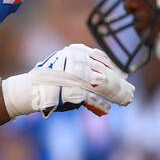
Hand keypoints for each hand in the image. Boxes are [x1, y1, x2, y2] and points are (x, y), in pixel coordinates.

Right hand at [1, 43, 133, 118]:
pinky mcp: (77, 90)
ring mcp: (79, 75)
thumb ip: (83, 70)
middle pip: (106, 73)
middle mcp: (80, 60)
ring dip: (117, 94)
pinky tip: (109, 107)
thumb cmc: (47, 81)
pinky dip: (102, 104)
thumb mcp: (66, 67)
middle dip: (120, 84)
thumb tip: (104, 82)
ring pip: (105, 85)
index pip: (102, 59)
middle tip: (130, 92)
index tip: (124, 77)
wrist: (30, 89)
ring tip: (125, 99)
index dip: (115, 69)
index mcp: (77, 52)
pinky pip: (94, 98)